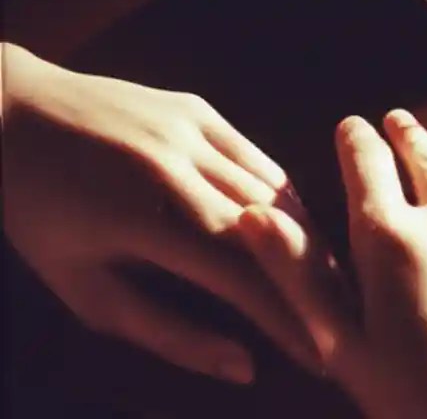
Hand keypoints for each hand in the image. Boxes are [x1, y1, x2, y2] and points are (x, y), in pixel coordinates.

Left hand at [1, 43, 317, 382]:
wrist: (10, 112)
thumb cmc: (39, 214)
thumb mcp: (85, 288)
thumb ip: (166, 333)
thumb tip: (244, 368)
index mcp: (139, 216)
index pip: (237, 277)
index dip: (286, 320)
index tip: (320, 356)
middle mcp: (175, 165)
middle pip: (271, 234)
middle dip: (311, 284)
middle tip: (344, 321)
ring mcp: (191, 128)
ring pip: (275, 194)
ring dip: (307, 243)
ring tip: (328, 284)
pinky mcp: (200, 109)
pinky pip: (260, 162)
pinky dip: (285, 202)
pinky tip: (295, 233)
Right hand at [237, 110, 426, 418]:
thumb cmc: (408, 397)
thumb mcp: (338, 342)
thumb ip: (297, 274)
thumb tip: (253, 214)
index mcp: (385, 242)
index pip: (365, 168)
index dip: (355, 141)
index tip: (349, 126)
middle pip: (415, 160)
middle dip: (397, 135)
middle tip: (387, 119)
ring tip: (419, 127)